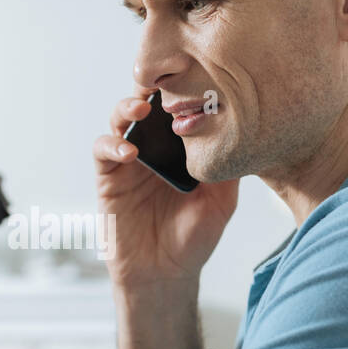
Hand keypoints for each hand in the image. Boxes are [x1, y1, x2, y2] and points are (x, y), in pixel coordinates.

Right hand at [92, 88, 238, 286]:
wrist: (164, 275)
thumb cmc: (193, 239)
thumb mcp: (222, 202)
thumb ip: (227, 168)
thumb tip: (244, 133)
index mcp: (180, 148)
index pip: (178, 107)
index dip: (182, 87)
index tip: (194, 72)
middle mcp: (154, 148)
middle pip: (147, 103)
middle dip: (152, 86)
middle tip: (162, 80)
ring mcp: (129, 160)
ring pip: (120, 118)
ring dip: (128, 107)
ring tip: (143, 108)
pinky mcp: (109, 177)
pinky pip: (103, 150)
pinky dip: (113, 144)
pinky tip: (130, 151)